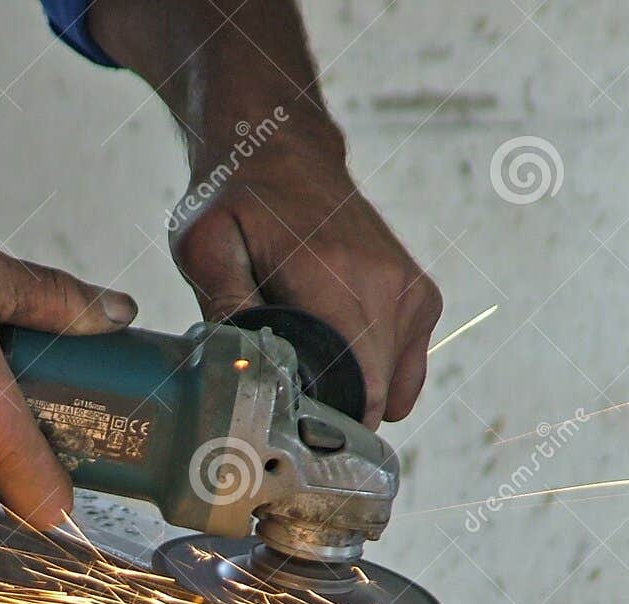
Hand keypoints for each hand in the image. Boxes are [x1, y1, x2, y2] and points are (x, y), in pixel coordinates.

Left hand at [170, 116, 441, 428]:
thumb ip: (225, 310)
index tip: (285, 428)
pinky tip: (333, 353)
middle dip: (330, 419)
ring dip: (351, 397)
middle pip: (376, 402)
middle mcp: (389, 288)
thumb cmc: (237, 200)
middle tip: (282, 402)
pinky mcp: (422, 299)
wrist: (282, 150)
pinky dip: (373, 379)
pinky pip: (404, 373)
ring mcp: (413, 294)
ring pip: (393, 393)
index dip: (322, 428)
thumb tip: (243, 372)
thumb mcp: (206, 248)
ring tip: (306, 366)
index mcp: (338, 280)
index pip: (359, 393)